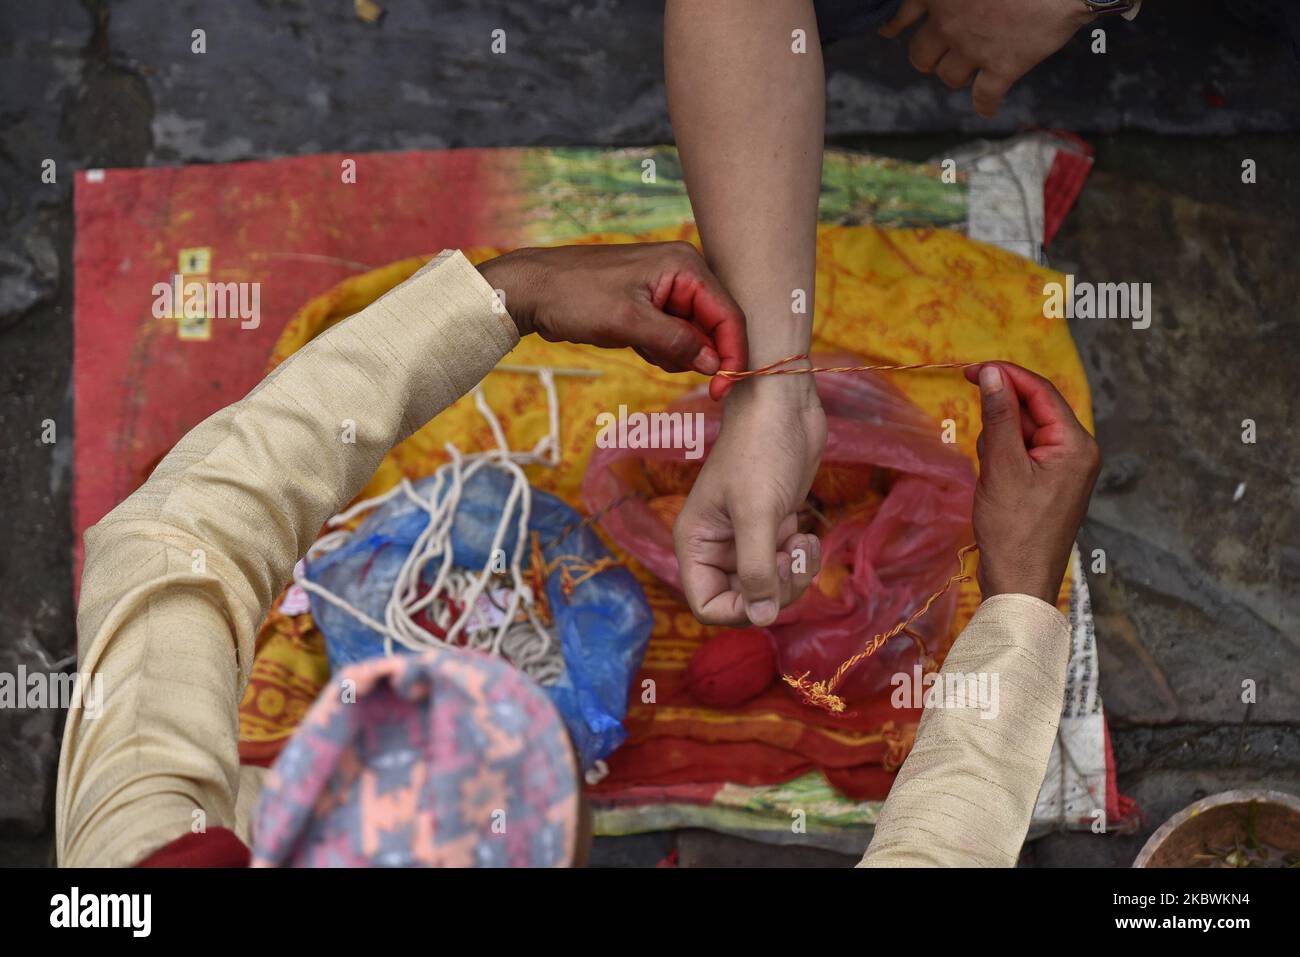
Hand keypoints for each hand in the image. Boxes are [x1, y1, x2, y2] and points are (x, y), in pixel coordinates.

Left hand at [478, 241, 747, 399]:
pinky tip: (632, 342)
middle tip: (657, 358)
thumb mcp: (628, 322)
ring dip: (671, 353)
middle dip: (693, 354)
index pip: (728, 315)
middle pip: (714, 327)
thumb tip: (714, 363)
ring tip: (637, 344)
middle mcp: (683, 273)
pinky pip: (672, 336)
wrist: (532, 289)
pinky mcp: (652, 305)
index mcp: (685, 266)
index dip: (731, 355)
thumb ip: (676, 342)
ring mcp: (667, 289)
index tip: (721, 390)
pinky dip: (658, 349)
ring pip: (693, 337)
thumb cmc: (575, 295)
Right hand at [674, 375, 825, 625]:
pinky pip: (784, 567)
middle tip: (794, 558)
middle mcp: (715, 548)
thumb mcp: (757, 512)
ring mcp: (744, 540)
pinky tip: (807, 534)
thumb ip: (757, 569)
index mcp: (696, 545)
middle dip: (777, 589)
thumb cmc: (761, 450)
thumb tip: (761, 618)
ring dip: (794, 575)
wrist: (783, 405)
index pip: (708, 607)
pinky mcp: (770, 529)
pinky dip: (800, 559)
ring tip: (804, 543)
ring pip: (769, 588)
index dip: (741, 610)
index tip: (770, 587)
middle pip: (744, 602)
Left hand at [880, 0, 1093, 116]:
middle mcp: (948, 22)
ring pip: (948, 77)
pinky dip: (985, 105)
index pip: (902, 15)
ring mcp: (973, 47)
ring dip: (956, 74)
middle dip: (928, 57)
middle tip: (940, 54)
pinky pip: (984, 98)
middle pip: (920, 56)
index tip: (891, 31)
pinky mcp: (1002, 66)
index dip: (895, 26)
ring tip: (969, 69)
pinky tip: (987, 108)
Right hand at [964, 362, 1099, 604]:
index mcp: (1076, 445)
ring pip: (1024, 433)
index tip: (970, 371)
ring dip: (999, 443)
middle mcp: (1078, 453)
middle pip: (1033, 411)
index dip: (1006, 375)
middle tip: (983, 448)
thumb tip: (992, 374)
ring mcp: (1065, 470)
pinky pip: (1022, 454)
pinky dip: (1002, 459)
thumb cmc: (1014, 529)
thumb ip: (998, 416)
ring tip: (992, 477)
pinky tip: (994, 483)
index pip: (1041, 392)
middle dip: (1000, 420)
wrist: (1019, 583)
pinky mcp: (1049, 484)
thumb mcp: (1001, 466)